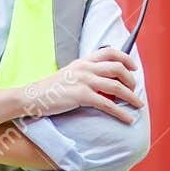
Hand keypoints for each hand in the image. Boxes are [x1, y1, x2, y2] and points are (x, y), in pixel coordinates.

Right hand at [22, 47, 143, 123]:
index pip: (110, 52)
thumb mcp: (69, 74)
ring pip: (116, 86)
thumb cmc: (50, 89)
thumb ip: (85, 73)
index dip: (126, 58)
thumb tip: (103, 81)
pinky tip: (128, 118)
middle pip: (118, 68)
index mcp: (83, 61)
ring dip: (131, 96)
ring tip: (138, 104)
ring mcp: (84, 81)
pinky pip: (108, 104)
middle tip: (135, 88)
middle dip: (131, 79)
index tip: (134, 67)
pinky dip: (121, 112)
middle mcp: (85, 68)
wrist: (31, 97)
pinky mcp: (81, 96)